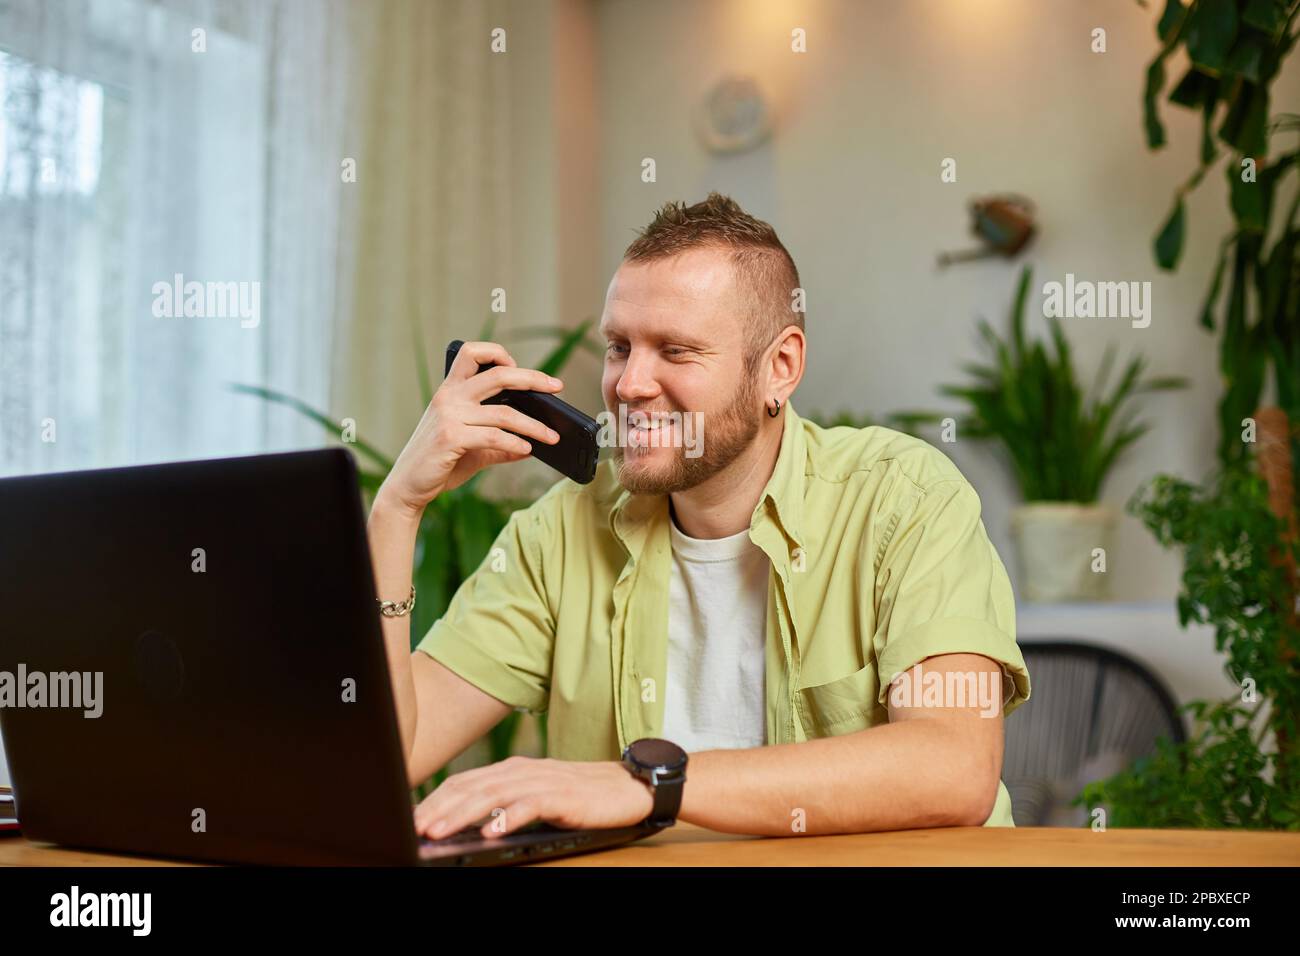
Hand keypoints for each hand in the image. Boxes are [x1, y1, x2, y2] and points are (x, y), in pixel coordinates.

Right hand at [381, 341, 564, 514]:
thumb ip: (499, 443)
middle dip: (533, 378)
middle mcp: (449, 397)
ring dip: (534, 425)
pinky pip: (494, 436)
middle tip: (557, 386)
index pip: (471, 353)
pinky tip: (528, 450)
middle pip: (498, 374)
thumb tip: (532, 445)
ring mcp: (449, 416)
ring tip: (552, 436)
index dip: (498, 352)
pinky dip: (515, 442)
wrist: (408, 486)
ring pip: (504, 411)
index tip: (519, 368)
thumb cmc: (439, 463)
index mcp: (450, 390)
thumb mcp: (473, 448)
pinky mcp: (450, 437)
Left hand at [413, 756, 654, 839]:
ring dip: (462, 814)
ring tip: (439, 831)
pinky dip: (509, 817)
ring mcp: (542, 780)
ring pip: (493, 795)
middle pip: (472, 787)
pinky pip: (530, 805)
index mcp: (512, 769)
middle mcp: (523, 770)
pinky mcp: (562, 795)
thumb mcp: (536, 794)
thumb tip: (470, 822)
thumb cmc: (581, 795)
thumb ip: (505, 801)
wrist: (627, 786)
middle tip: (416, 828)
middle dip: (439, 808)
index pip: (465, 782)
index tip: (413, 819)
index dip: (435, 799)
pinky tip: (492, 830)